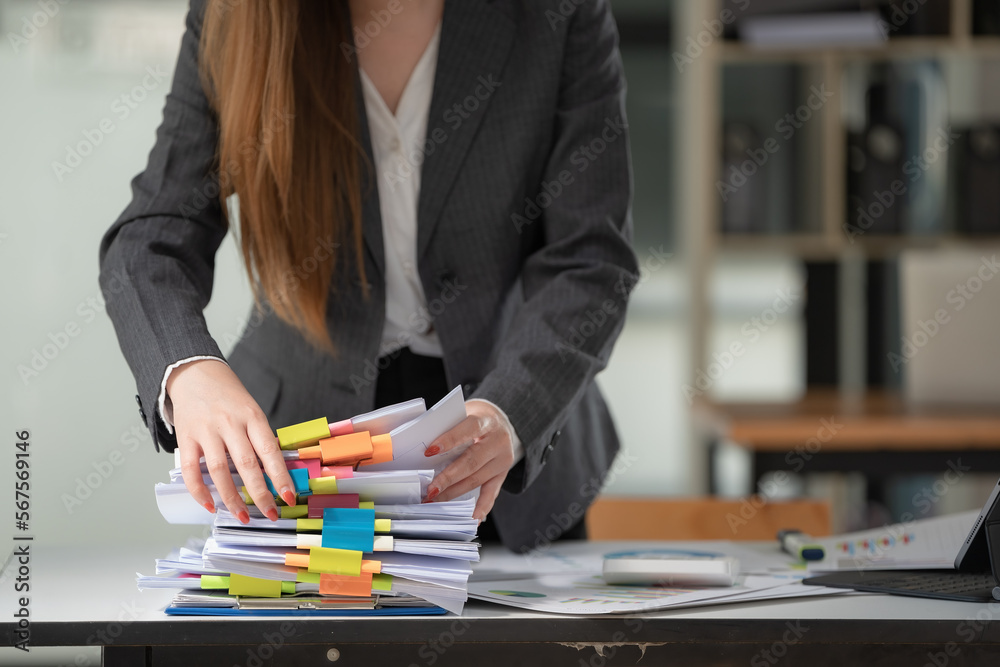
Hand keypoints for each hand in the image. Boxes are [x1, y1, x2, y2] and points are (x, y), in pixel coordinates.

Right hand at [167, 358, 293, 522]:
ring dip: (232, 499)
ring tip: (242, 516)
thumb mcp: (252, 410)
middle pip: (247, 465)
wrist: (196, 374)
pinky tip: (209, 504)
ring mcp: (207, 431)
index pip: (270, 452)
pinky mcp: (186, 438)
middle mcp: (230, 424)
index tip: (289, 497)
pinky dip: (199, 491)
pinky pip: (192, 470)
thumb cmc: (229, 398)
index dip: (280, 477)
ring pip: (220, 471)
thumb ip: (259, 438)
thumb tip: (273, 473)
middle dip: (260, 494)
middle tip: (270, 514)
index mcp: (253, 416)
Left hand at [423, 400, 515, 521]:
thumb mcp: (464, 414)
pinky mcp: (502, 474)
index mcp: (486, 421)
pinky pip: (492, 493)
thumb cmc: (474, 418)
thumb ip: (447, 427)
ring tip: (434, 500)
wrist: (499, 420)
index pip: (468, 429)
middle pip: (471, 461)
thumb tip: (420, 448)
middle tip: (430, 490)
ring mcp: (502, 460)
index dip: (449, 440)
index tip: (429, 451)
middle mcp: (498, 441)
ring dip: (454, 493)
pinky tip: (472, 518)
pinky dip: (481, 507)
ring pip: (476, 479)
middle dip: (448, 477)